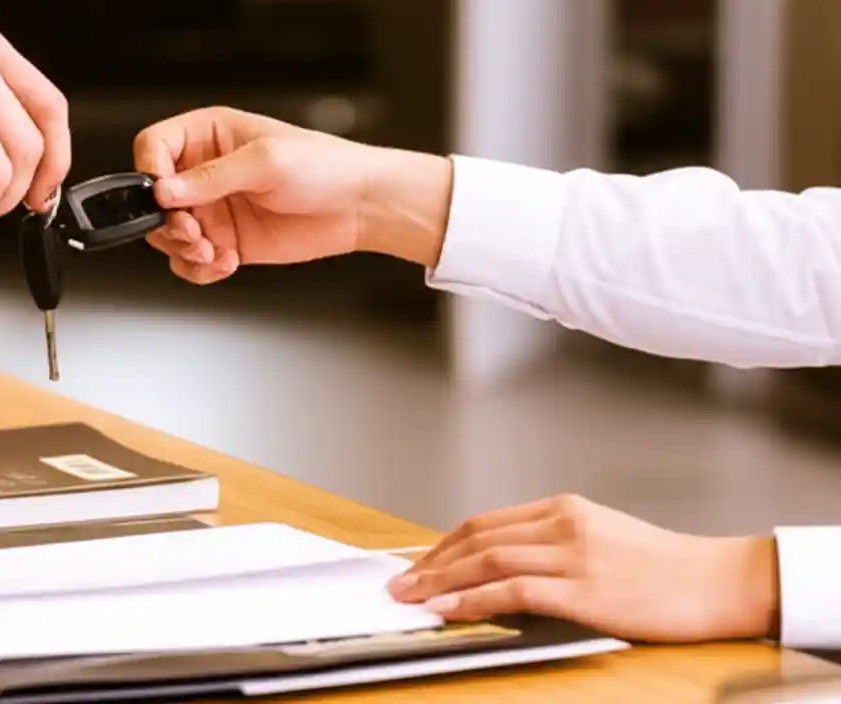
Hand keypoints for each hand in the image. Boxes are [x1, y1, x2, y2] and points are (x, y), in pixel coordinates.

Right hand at [133, 107, 452, 283]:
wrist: (359, 207)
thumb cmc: (325, 167)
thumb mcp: (265, 161)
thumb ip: (211, 177)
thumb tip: (165, 190)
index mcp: (209, 135)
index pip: (154, 146)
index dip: (151, 171)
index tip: (164, 195)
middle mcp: (206, 172)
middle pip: (155, 198)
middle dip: (168, 222)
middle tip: (194, 234)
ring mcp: (215, 209)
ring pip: (169, 235)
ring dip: (183, 250)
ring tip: (212, 252)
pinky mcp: (227, 241)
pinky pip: (193, 262)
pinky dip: (200, 269)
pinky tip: (225, 263)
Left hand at [387, 495, 779, 642]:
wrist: (719, 581)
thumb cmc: (663, 568)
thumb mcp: (601, 539)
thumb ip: (552, 546)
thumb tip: (499, 568)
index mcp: (564, 510)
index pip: (485, 523)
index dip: (444, 545)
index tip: (418, 564)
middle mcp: (563, 525)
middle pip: (477, 539)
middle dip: (430, 563)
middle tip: (400, 584)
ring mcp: (573, 556)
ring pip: (488, 561)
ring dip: (440, 581)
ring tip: (411, 598)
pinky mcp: (585, 589)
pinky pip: (513, 591)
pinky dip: (473, 600)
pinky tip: (449, 610)